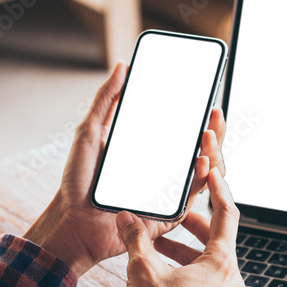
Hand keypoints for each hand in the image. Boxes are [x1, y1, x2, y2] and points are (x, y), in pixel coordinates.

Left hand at [24, 62, 227, 275]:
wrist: (72, 220)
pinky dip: (201, 177)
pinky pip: (192, 196)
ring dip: (213, 151)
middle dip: (215, 131)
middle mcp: (163, 170)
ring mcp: (168, 191)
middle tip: (214, 114)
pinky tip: (201, 162)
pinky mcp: (169, 213)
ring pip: (203, 172)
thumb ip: (107, 100)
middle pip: (200, 149)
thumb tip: (123, 66)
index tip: (207, 99)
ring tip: (209, 134)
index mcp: (149, 151)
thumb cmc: (78, 181)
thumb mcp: (90, 132)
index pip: (182, 131)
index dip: (198, 116)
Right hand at [118, 168, 243, 286]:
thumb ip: (135, 238)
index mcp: (222, 263)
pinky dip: (185, 265)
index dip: (219, 188)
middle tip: (172, 211)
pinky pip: (204, 276)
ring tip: (154, 243)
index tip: (213, 172)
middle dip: (190, 221)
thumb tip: (127, 219)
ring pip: (208, 258)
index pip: (227, 213)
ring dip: (183, 246)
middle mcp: (230, 278)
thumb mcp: (143, 270)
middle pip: (216, 236)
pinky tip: (159, 268)